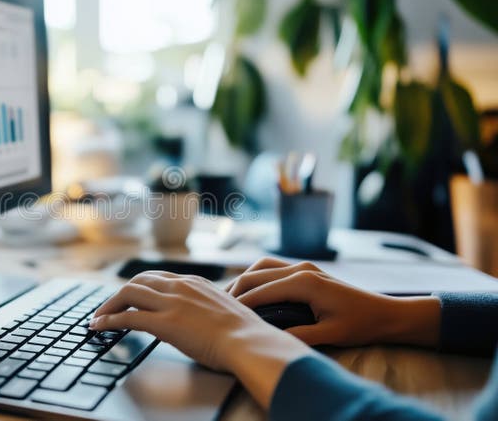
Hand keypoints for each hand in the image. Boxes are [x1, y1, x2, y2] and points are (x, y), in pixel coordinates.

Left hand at [90, 271, 313, 407]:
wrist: (249, 341)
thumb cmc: (244, 333)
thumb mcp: (225, 309)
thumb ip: (207, 308)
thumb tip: (202, 318)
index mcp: (195, 282)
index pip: (158, 277)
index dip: (140, 286)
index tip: (131, 296)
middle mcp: (180, 286)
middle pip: (139, 281)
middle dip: (120, 294)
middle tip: (109, 307)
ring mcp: (171, 303)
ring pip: (129, 294)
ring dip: (109, 305)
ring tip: (99, 317)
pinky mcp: (164, 323)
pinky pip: (128, 317)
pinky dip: (109, 320)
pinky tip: (100, 327)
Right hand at [226, 258, 441, 347]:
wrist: (386, 313)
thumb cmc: (360, 324)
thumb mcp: (330, 335)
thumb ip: (299, 335)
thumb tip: (270, 339)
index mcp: (305, 283)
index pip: (262, 290)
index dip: (240, 302)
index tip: (222, 313)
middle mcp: (301, 269)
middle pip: (257, 273)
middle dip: (236, 288)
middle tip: (217, 305)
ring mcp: (304, 267)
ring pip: (263, 266)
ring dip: (245, 279)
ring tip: (230, 298)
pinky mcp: (307, 270)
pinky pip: (274, 268)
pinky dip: (258, 276)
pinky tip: (251, 290)